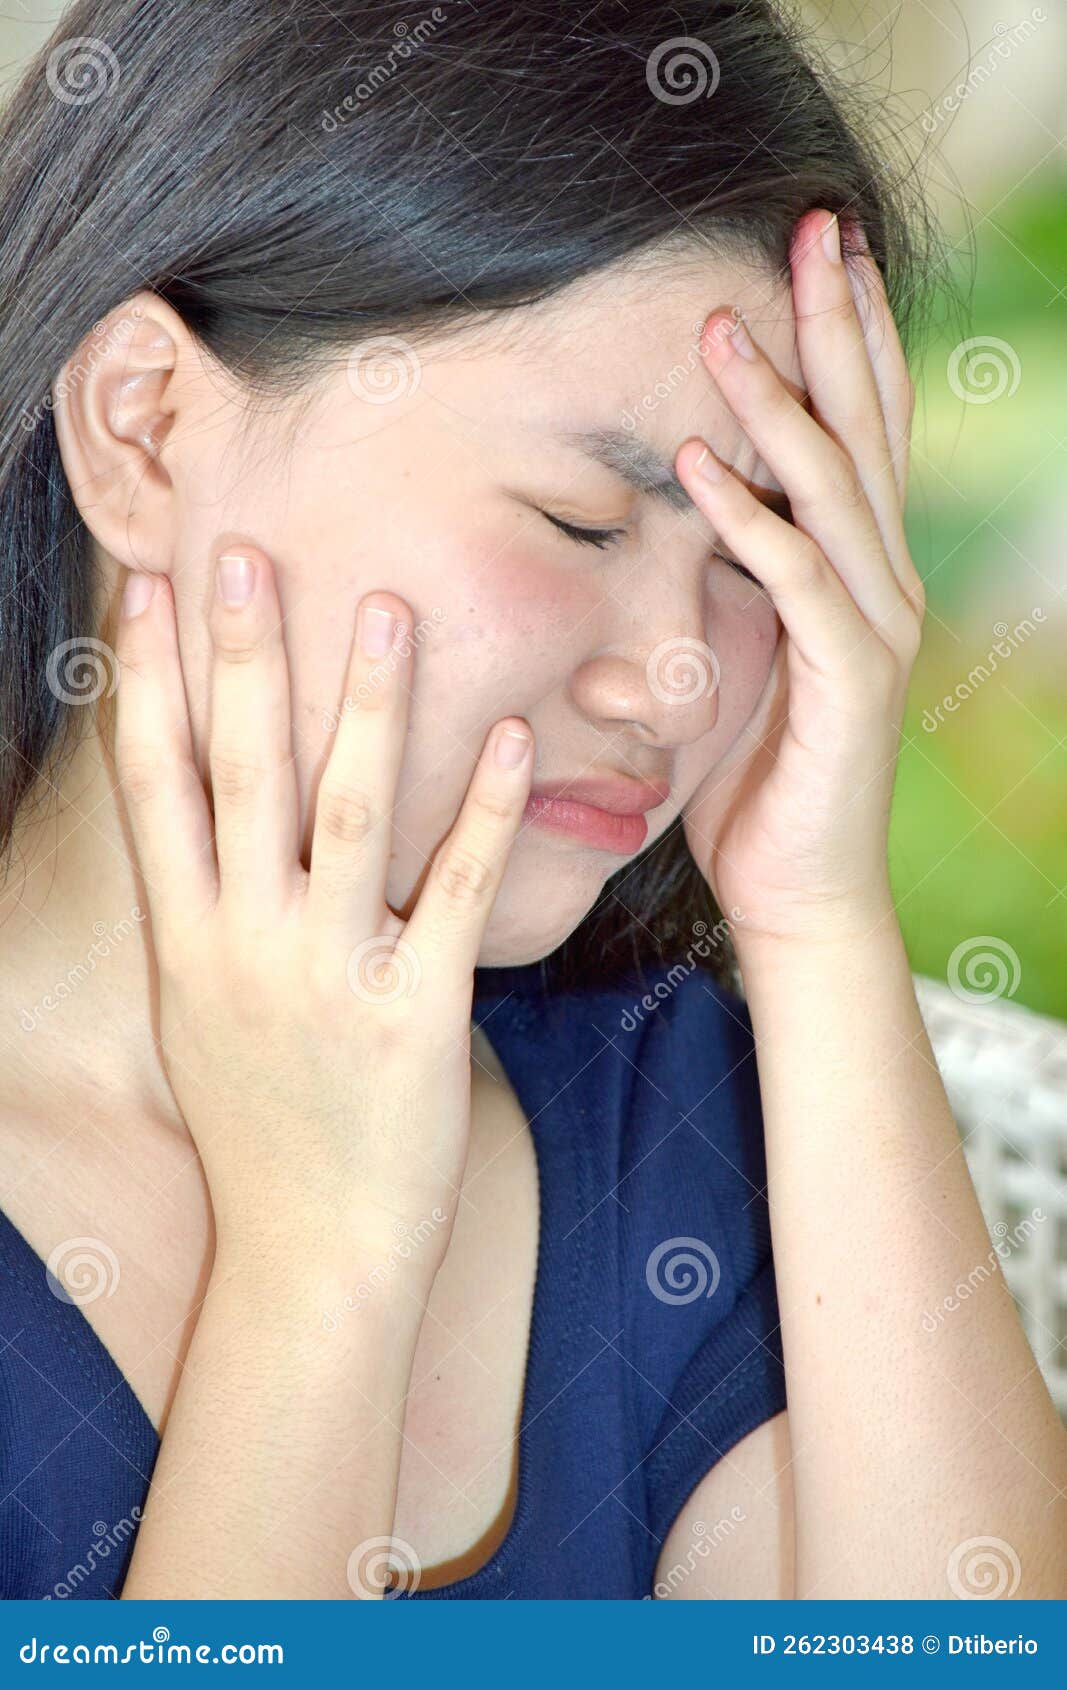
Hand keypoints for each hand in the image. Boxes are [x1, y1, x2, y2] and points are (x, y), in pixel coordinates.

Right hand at [113, 548, 533, 1272]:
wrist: (313, 1253)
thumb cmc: (263, 1124)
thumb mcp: (202, 1012)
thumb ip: (205, 910)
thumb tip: (199, 815)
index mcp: (189, 940)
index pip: (156, 785)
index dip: (151, 681)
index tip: (151, 589)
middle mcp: (246, 946)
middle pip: (239, 775)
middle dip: (238, 658)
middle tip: (245, 549)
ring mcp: (330, 978)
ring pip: (350, 813)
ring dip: (367, 706)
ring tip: (385, 607)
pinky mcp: (417, 1015)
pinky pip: (457, 892)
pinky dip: (484, 811)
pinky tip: (510, 736)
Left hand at [675, 209, 923, 946]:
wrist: (797, 888)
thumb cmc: (763, 776)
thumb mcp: (750, 652)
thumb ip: (746, 576)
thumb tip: (700, 499)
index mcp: (863, 571)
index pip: (865, 430)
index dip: (848, 337)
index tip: (818, 251)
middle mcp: (885, 584)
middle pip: (866, 431)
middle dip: (833, 328)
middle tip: (807, 231)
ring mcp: (876, 630)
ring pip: (834, 491)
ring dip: (779, 406)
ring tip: (720, 333)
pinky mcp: (847, 681)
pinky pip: (797, 581)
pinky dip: (749, 518)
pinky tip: (700, 465)